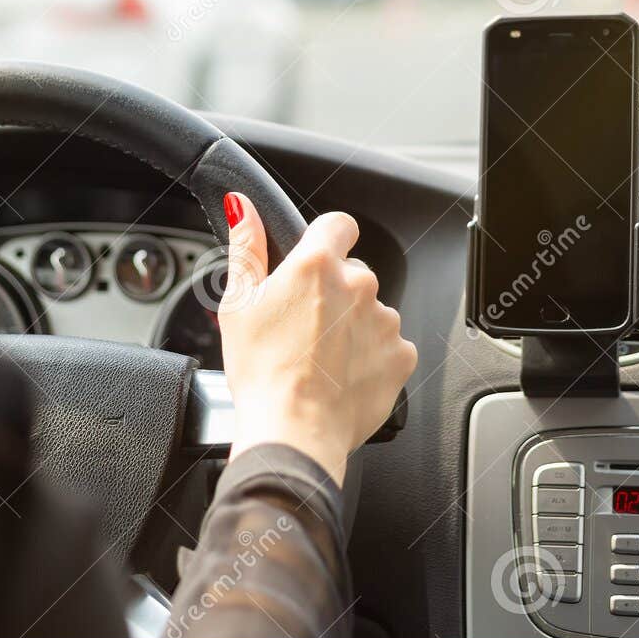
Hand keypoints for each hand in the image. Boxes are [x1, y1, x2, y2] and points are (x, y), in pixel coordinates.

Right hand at [217, 192, 416, 485]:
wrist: (294, 431)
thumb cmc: (262, 371)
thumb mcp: (238, 304)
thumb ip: (247, 248)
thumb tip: (242, 206)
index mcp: (317, 265)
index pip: (338, 224)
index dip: (326, 239)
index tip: (316, 260)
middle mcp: (359, 284)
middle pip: (353, 273)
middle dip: (333, 293)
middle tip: (304, 327)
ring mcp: (385, 320)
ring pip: (371, 311)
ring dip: (352, 326)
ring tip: (321, 359)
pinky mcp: (401, 354)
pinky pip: (388, 346)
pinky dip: (370, 357)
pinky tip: (342, 375)